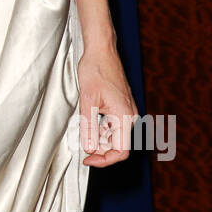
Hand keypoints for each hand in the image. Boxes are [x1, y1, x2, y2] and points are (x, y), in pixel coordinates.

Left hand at [77, 45, 137, 167]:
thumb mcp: (87, 100)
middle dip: (98, 148)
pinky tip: (89, 119)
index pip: (120, 152)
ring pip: (114, 136)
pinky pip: (113, 126)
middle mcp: (130, 116)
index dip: (104, 160)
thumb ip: (88, 126)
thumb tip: (89, 148)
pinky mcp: (122, 107)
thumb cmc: (96, 69)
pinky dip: (100, 128)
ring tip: (84, 124)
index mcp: (124, 116)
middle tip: (82, 141)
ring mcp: (127, 111)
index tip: (88, 160)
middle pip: (117, 146)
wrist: (101, 50)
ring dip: (98, 137)